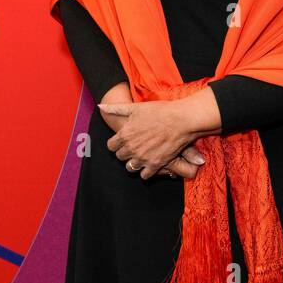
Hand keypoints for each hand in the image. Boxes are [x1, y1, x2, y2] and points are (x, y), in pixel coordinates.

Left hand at [99, 89, 219, 178]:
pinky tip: (151, 164)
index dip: (117, 144)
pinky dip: (146, 171)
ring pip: (130, 167)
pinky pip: (144, 175)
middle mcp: (131, 148)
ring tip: (142, 156)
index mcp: (124, 134)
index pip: (111, 146)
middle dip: (126, 152)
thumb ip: (116, 109)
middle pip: (120, 157)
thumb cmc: (159, 111)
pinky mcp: (155, 164)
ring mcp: (143, 158)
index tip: (124, 142)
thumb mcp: (135, 108)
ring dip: (134, 163)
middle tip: (135, 147)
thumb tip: (101, 107)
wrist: (181, 120)